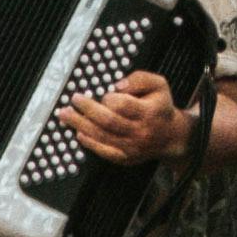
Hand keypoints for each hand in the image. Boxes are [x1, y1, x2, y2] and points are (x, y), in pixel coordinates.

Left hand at [62, 74, 196, 163]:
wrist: (170, 137)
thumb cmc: (160, 107)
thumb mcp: (158, 85)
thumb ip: (139, 79)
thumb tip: (117, 85)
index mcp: (149, 112)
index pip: (123, 105)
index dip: (109, 98)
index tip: (104, 93)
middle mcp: (140, 131)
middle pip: (108, 121)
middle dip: (87, 109)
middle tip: (74, 99)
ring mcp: (132, 147)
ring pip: (102, 136)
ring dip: (80, 124)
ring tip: (65, 115)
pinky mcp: (125, 157)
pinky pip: (104, 151)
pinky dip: (89, 142)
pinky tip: (79, 132)